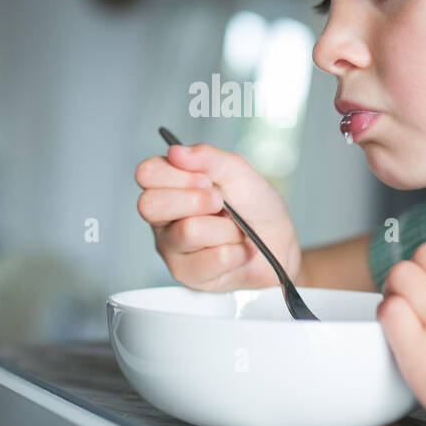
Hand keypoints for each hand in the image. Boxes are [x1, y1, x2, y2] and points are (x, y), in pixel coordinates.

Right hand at [134, 142, 301, 291]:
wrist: (279, 243)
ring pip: (188, 231)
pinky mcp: (187, 273)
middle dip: (196, 201)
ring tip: (234, 230)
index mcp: (169, 186)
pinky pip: (211, 259)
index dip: (177, 175)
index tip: (206, 180)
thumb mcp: (238, 171)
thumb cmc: (255, 207)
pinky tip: (237, 250)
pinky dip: (236, 252)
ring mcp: (171, 247)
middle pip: (150, 205)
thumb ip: (208, 157)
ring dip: (225, 228)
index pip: (147, 174)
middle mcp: (163, 217)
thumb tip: (176, 151)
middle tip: (220, 203)